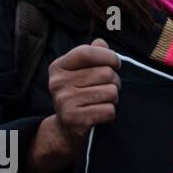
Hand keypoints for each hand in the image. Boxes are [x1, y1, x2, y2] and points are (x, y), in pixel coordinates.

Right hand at [27, 39, 120, 172]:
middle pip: (106, 73)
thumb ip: (93, 54)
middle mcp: (57, 83)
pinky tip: (99, 115)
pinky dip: (110, 114)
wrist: (66, 130)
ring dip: (113, 99)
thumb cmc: (80, 95)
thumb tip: (101, 42)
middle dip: (114, 82)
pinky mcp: (74, 120)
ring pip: (111, 92)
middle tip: (106, 89)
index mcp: (58, 67)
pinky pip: (109, 110)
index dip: (108, 56)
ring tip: (101, 102)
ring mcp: (64, 102)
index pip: (87, 52)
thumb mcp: (82, 72)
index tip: (116, 64)